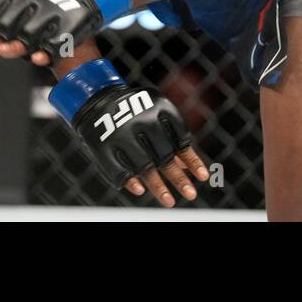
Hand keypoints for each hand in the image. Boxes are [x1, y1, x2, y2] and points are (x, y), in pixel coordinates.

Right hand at [50, 59, 208, 206]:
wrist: (97, 101)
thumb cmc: (136, 112)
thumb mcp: (156, 116)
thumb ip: (172, 139)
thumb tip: (188, 168)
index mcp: (159, 109)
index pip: (181, 139)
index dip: (192, 160)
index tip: (203, 177)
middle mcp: (142, 121)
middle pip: (164, 155)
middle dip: (178, 178)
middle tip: (191, 194)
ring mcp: (122, 134)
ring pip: (144, 165)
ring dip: (158, 185)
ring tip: (170, 201)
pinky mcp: (104, 146)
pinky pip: (119, 168)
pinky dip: (130, 180)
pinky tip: (141, 189)